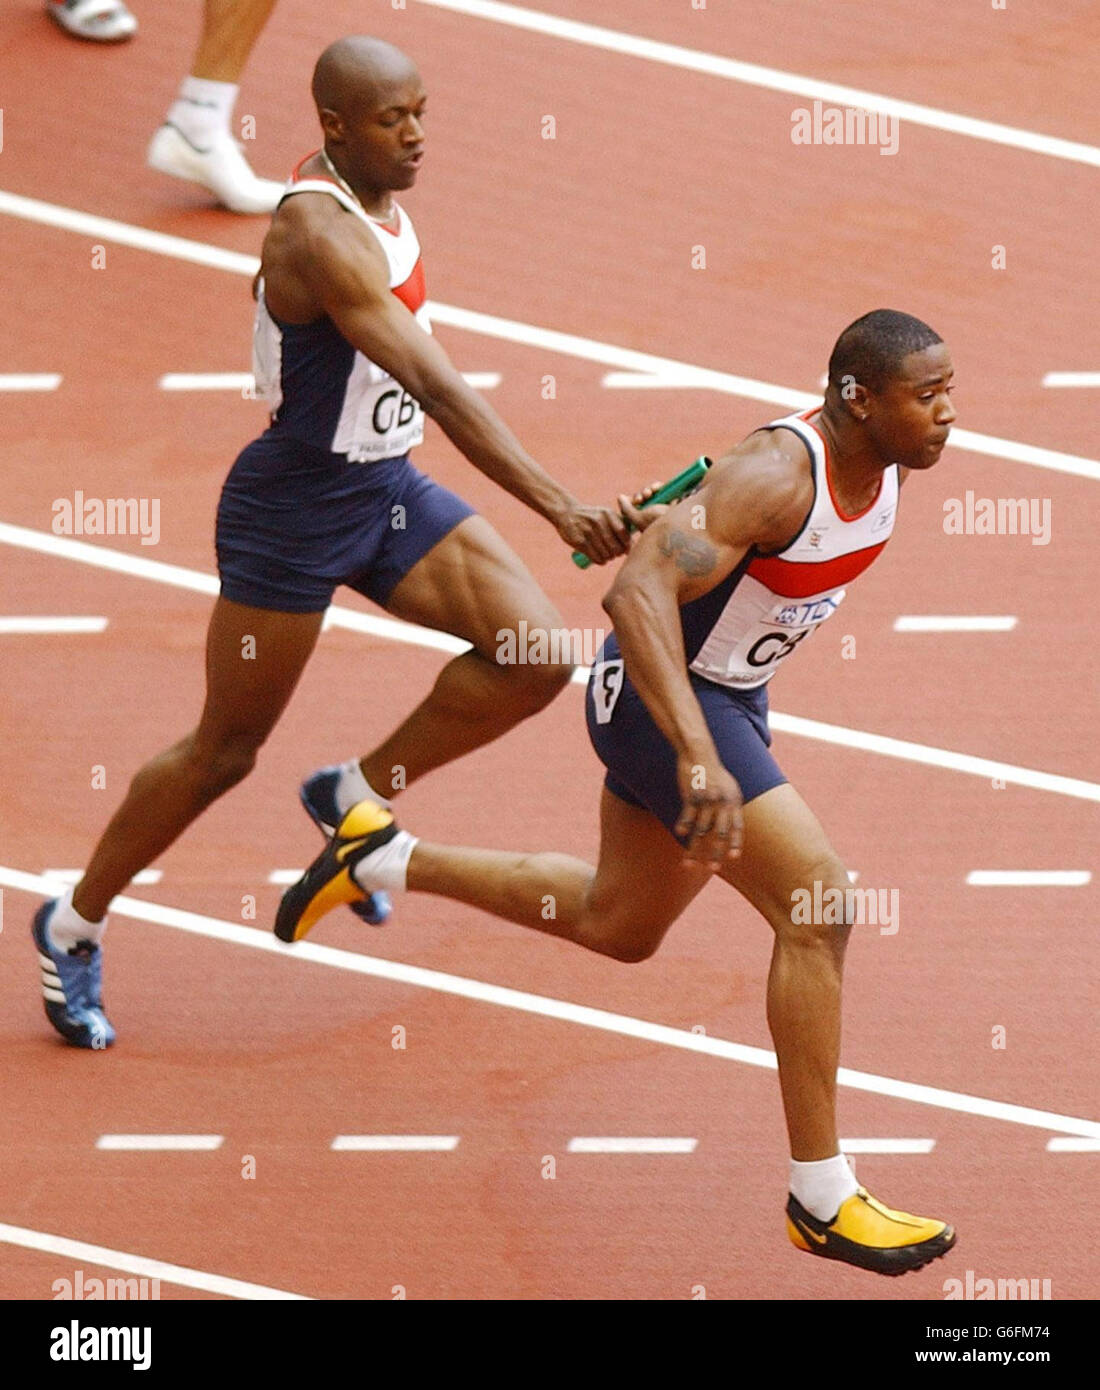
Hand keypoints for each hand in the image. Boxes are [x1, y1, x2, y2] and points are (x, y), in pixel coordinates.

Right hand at [555, 501, 630, 564]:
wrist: (567, 513)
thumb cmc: (592, 516)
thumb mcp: (605, 514)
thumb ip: (619, 525)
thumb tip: (632, 546)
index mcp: (608, 514)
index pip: (623, 533)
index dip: (627, 544)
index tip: (626, 549)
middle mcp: (598, 521)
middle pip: (615, 546)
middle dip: (618, 553)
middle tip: (616, 554)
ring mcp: (588, 531)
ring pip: (606, 554)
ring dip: (609, 558)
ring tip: (608, 556)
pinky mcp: (580, 542)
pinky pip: (596, 557)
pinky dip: (601, 561)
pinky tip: (601, 559)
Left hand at [617, 481, 667, 533]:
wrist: (680, 521)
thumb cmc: (657, 522)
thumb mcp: (638, 518)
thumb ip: (626, 509)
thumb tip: (620, 496)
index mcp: (645, 522)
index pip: (635, 507)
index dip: (633, 500)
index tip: (636, 501)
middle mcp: (654, 514)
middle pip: (642, 498)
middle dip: (641, 494)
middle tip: (643, 497)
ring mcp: (663, 506)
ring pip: (651, 492)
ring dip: (648, 489)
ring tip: (650, 492)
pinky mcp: (672, 498)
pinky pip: (661, 488)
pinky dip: (657, 486)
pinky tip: (657, 488)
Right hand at [674, 752, 742, 866]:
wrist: (700, 753)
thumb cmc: (715, 772)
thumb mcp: (730, 787)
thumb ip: (732, 805)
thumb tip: (733, 823)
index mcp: (733, 801)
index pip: (736, 826)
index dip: (735, 842)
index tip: (733, 857)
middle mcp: (722, 802)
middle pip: (719, 832)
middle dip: (715, 851)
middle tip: (713, 867)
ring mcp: (707, 799)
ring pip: (701, 829)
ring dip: (694, 847)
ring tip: (689, 861)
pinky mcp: (692, 795)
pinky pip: (687, 815)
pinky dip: (683, 825)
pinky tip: (679, 834)